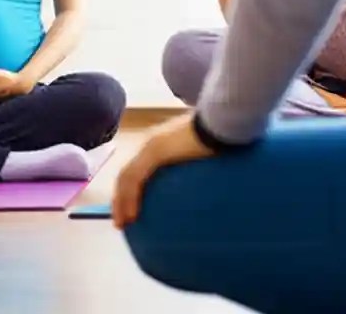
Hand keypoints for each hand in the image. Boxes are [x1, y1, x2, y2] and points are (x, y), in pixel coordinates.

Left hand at [112, 112, 215, 229]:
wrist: (224, 121)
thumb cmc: (221, 139)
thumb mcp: (204, 158)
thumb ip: (195, 169)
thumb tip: (203, 189)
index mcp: (160, 144)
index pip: (137, 170)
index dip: (131, 191)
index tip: (131, 211)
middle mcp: (151, 144)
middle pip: (126, 175)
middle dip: (121, 199)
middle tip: (121, 221)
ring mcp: (151, 146)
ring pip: (126, 178)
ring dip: (121, 202)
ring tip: (123, 224)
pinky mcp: (155, 152)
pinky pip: (134, 179)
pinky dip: (130, 198)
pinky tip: (132, 215)